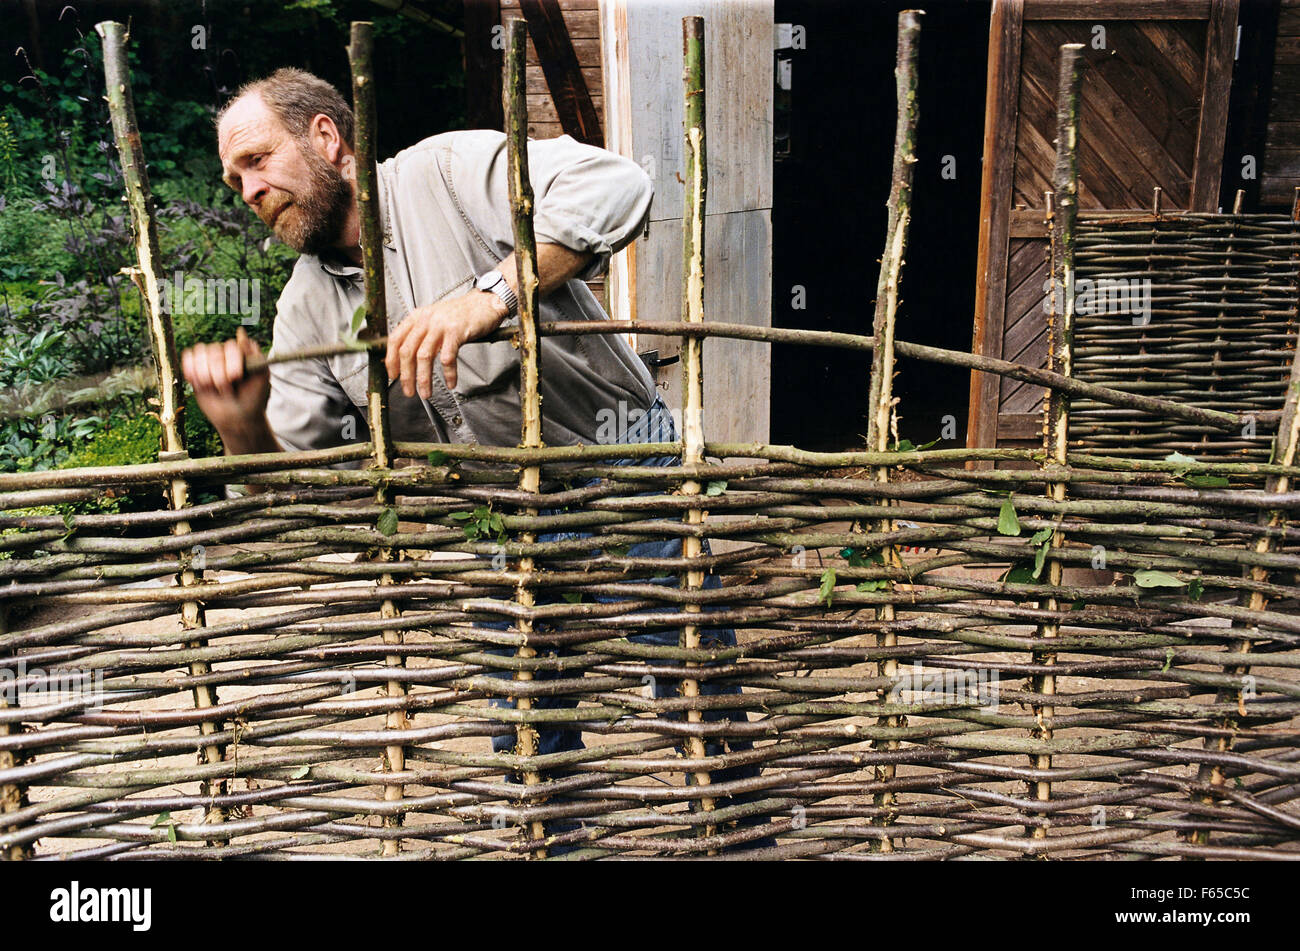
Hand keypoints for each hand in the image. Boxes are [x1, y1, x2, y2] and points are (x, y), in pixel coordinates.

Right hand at [181, 326, 271, 440]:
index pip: (230, 346)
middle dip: (218, 372)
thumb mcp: (262, 376)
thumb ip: (254, 354)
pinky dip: (191, 370)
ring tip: (213, 387)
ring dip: (205, 373)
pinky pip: (187, 359)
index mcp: (240, 353)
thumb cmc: (254, 397)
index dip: (231, 361)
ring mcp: (208, 361)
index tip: (237, 377)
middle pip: (213, 349)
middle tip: (226, 388)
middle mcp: (223, 354)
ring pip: (199, 352)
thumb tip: (240, 332)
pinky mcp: (195, 371)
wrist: (239, 418)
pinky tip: (199, 383)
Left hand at [386, 291, 506, 396]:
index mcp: (417, 317)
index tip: (393, 375)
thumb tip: (408, 357)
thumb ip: (421, 333)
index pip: (395, 339)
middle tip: (409, 391)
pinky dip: (448, 374)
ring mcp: (440, 326)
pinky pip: (447, 358)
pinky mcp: (456, 332)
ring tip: (426, 392)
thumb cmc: (462, 314)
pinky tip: (451, 382)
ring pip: (424, 357)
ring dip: (423, 379)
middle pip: (407, 351)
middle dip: (406, 376)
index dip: (391, 360)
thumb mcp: (434, 318)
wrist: (484, 303)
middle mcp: (426, 320)